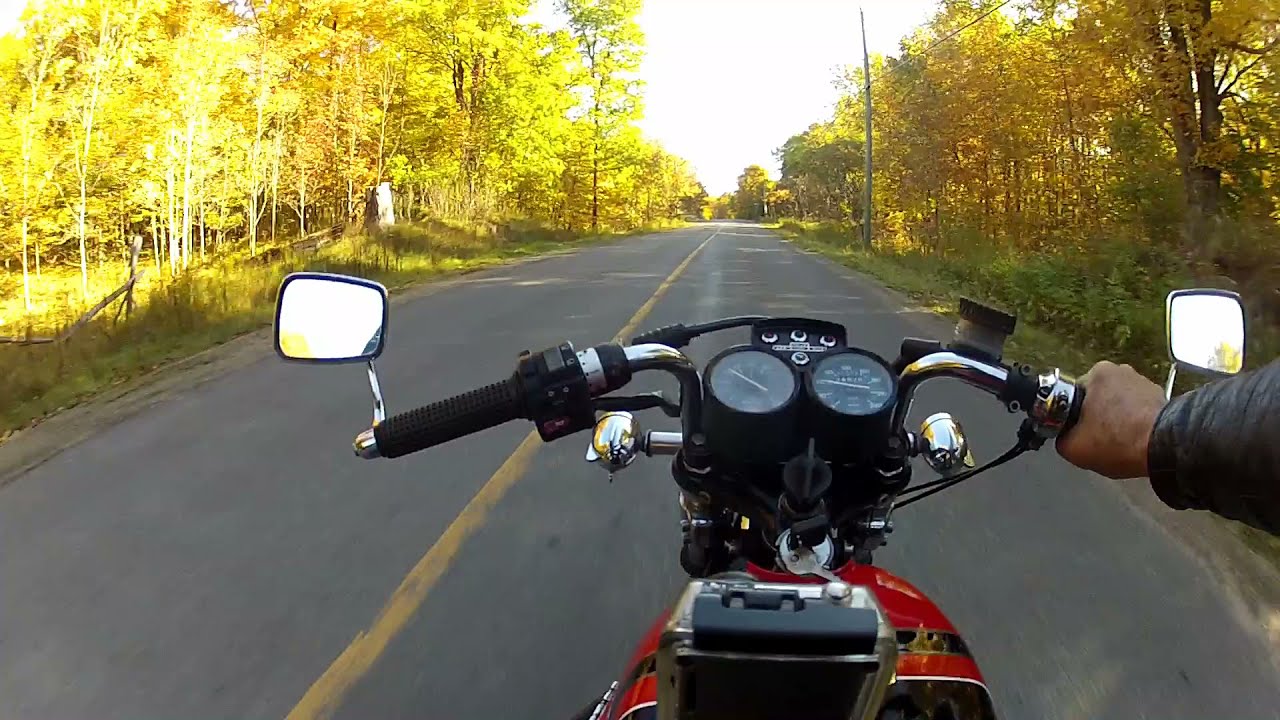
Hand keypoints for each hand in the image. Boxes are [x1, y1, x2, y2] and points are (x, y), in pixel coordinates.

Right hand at [1056, 361, 1165, 478]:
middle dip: (1096, 415)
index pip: (1073, 395)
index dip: (1073, 417)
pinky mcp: (1162, 396)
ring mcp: (1144, 382)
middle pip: (1097, 397)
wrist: (1165, 448)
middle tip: (1099, 439)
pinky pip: (1139, 409)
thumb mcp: (1071, 447)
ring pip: (1119, 403)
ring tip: (1120, 441)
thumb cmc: (1116, 441)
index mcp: (1096, 373)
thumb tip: (1065, 437)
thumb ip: (1060, 438)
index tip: (1079, 433)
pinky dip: (1136, 422)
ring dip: (1117, 418)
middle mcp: (1121, 370)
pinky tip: (1136, 439)